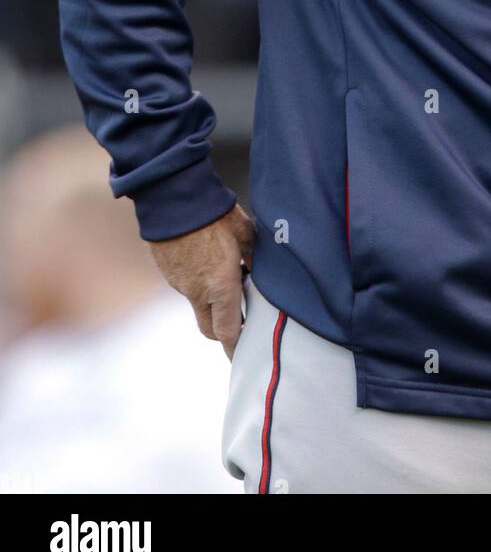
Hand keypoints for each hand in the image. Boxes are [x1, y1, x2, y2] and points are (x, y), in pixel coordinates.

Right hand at [148, 203, 256, 358]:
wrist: (174, 198)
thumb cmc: (214, 213)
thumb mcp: (246, 234)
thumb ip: (255, 261)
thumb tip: (262, 276)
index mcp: (220, 286)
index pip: (228, 332)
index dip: (237, 346)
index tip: (245, 352)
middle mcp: (197, 292)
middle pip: (210, 328)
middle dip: (224, 331)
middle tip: (238, 321)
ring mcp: (179, 284)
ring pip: (197, 305)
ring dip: (210, 301)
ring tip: (224, 274)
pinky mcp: (167, 273)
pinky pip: (185, 286)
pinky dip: (197, 282)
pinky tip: (206, 259)